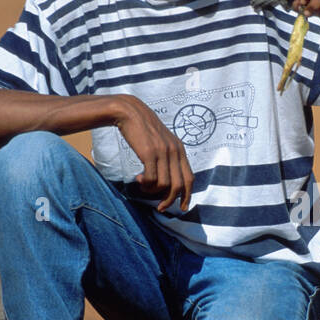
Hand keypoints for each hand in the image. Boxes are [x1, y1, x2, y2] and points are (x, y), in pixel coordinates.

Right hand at [113, 96, 193, 211]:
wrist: (130, 112)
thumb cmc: (143, 129)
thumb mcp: (162, 141)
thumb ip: (168, 156)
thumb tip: (167, 180)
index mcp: (180, 149)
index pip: (190, 178)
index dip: (187, 196)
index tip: (182, 207)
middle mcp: (175, 151)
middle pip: (179, 185)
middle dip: (170, 200)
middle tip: (160, 207)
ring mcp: (163, 152)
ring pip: (164, 184)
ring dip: (152, 191)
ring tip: (142, 185)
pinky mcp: (149, 153)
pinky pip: (151, 178)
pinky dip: (145, 184)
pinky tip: (137, 178)